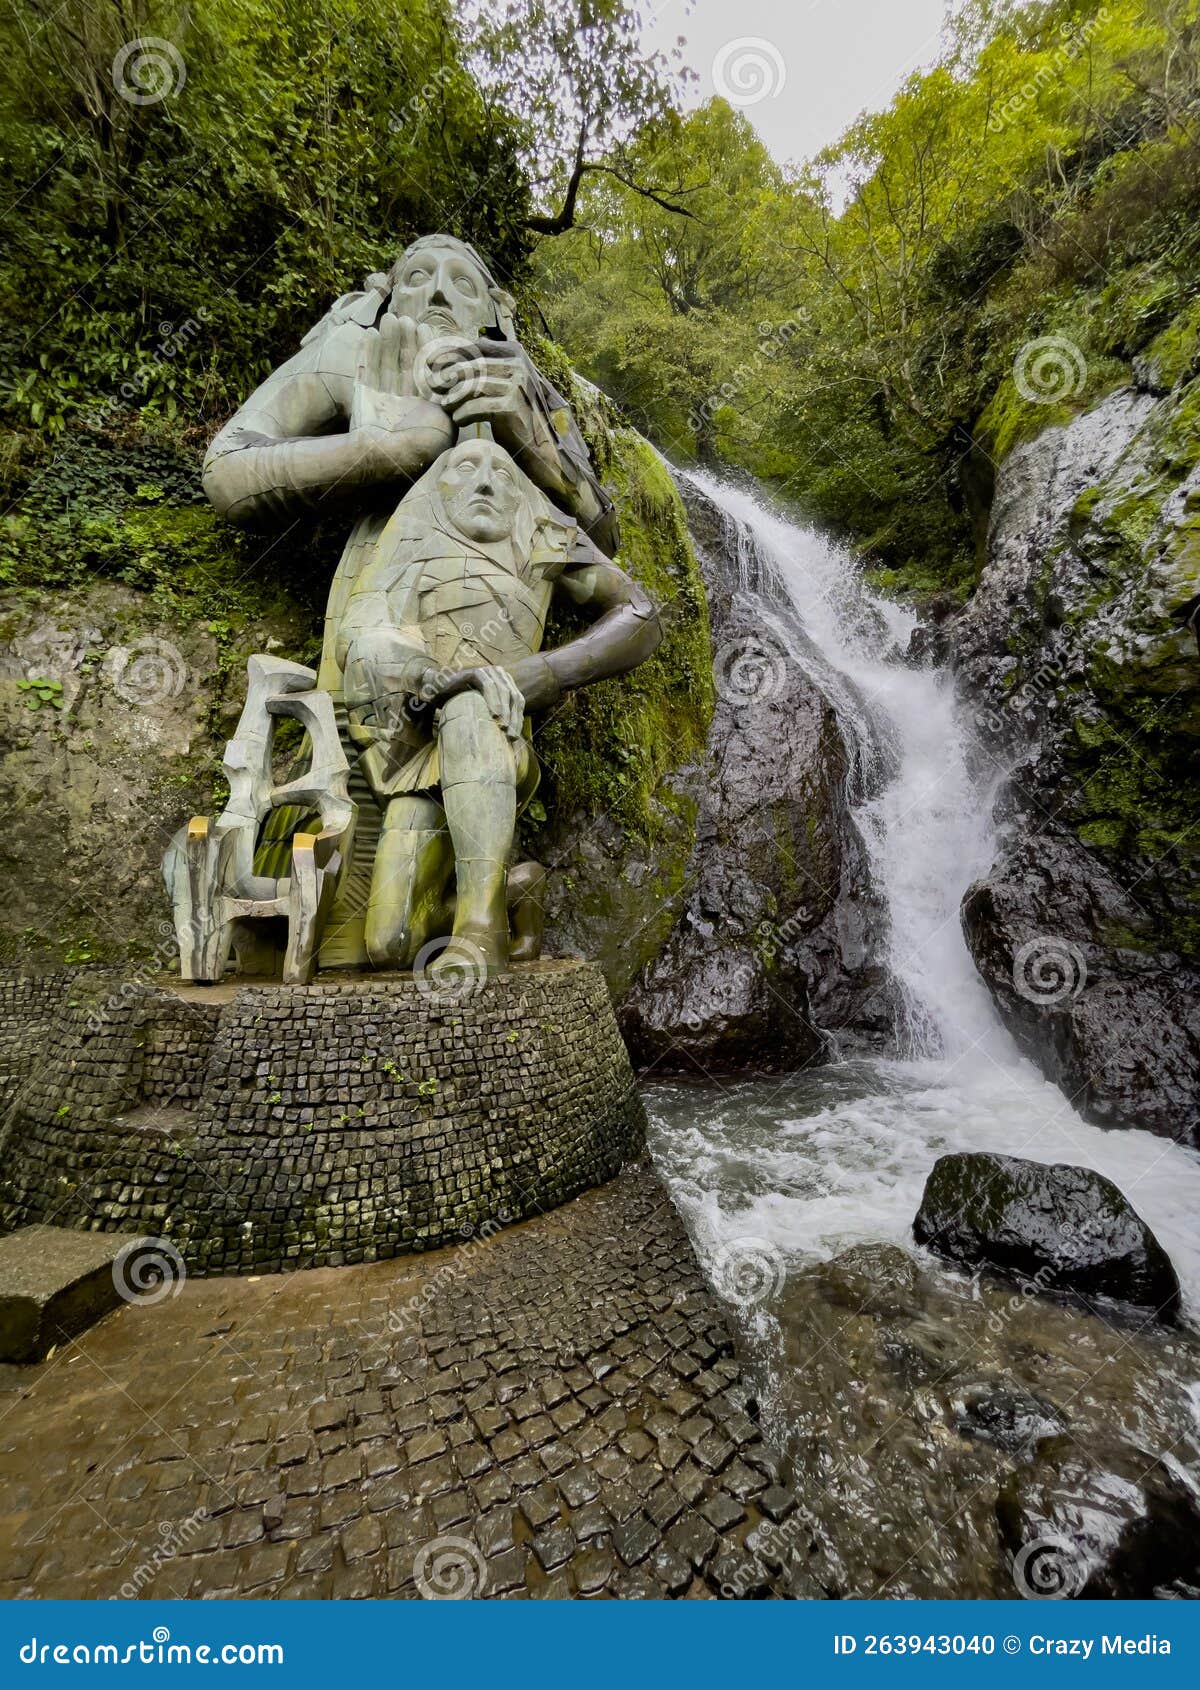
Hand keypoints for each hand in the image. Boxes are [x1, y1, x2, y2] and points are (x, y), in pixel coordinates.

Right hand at [347, 313, 451, 476]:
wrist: (383, 458)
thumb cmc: (416, 446)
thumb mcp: (446, 429)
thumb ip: (455, 407)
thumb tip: (470, 389)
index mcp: (423, 409)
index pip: (426, 373)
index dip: (426, 350)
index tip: (425, 327)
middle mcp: (403, 404)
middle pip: (405, 365)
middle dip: (406, 341)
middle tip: (406, 318)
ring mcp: (382, 401)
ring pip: (385, 365)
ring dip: (387, 341)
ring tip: (389, 318)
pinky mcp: (363, 400)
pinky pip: (365, 372)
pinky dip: (366, 354)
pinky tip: (369, 334)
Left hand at [425, 338, 532, 439]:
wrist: (535, 444)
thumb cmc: (514, 414)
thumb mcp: (502, 384)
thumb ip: (488, 368)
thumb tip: (462, 351)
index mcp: (515, 355)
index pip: (478, 347)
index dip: (452, 352)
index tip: (431, 362)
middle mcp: (518, 367)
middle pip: (473, 365)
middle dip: (448, 374)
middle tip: (431, 385)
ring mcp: (516, 386)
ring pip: (474, 386)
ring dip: (454, 396)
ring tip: (445, 406)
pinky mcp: (511, 407)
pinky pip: (478, 407)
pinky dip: (463, 413)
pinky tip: (458, 420)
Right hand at [433, 665, 524, 739]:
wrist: (437, 689)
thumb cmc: (459, 702)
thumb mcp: (482, 709)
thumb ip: (497, 716)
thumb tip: (513, 736)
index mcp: (504, 682)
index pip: (517, 701)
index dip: (518, 718)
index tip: (516, 737)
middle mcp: (499, 674)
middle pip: (513, 697)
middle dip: (513, 717)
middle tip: (511, 736)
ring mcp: (488, 671)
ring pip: (504, 691)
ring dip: (505, 711)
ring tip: (503, 728)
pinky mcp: (476, 671)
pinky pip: (489, 685)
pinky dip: (493, 700)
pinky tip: (494, 715)